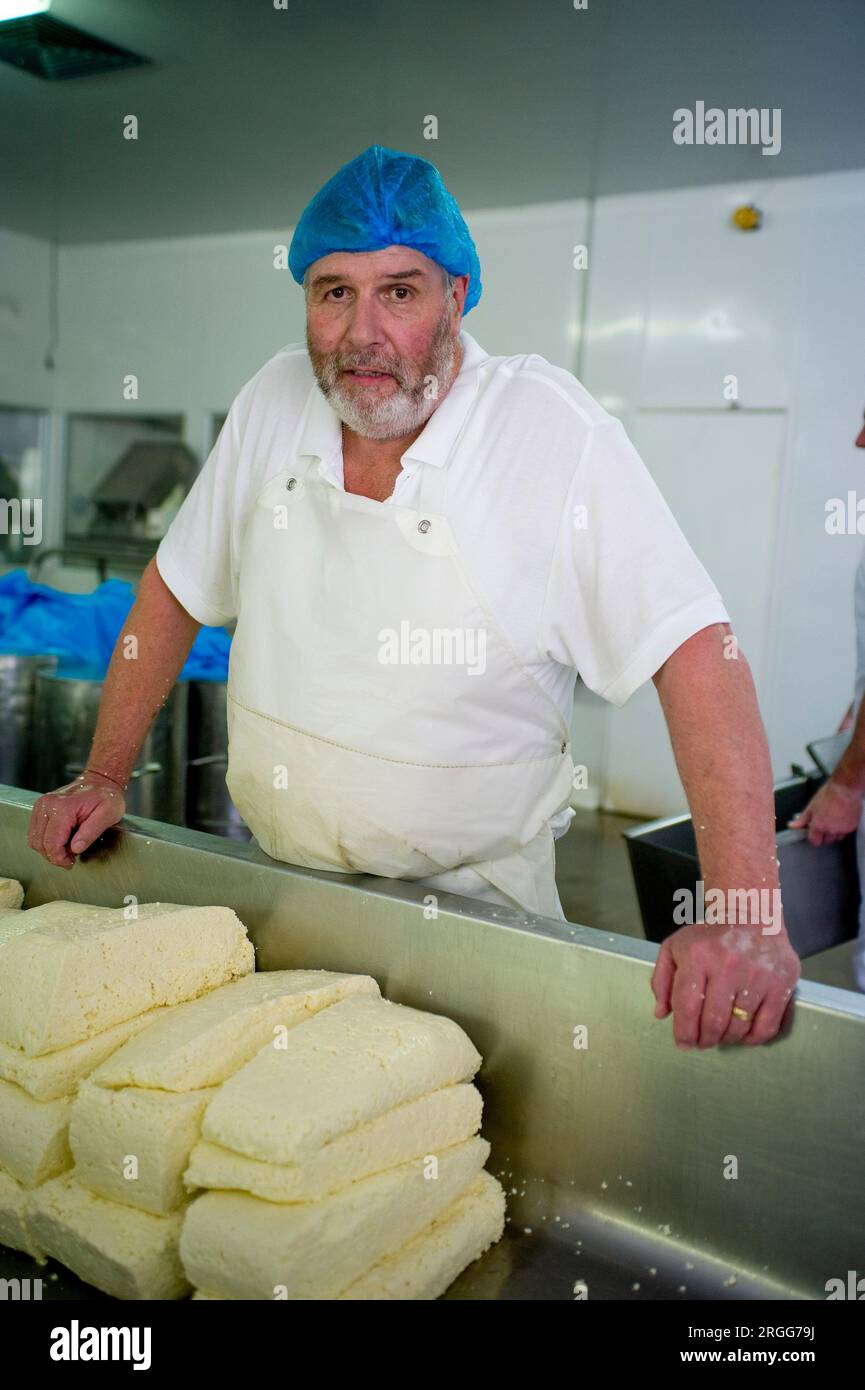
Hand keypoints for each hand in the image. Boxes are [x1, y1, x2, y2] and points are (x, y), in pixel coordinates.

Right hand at [27, 771, 125, 868]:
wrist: (100, 781)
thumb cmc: (106, 796)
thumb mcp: (108, 815)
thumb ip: (91, 832)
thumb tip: (75, 848)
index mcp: (62, 807)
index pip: (51, 843)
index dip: (59, 858)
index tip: (70, 863)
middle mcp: (47, 804)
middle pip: (39, 843)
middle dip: (54, 856)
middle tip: (70, 859)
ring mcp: (41, 805)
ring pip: (34, 839)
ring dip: (48, 849)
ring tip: (67, 849)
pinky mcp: (40, 808)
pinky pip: (35, 832)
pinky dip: (45, 841)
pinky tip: (61, 840)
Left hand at [651, 921, 800, 1048]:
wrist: (751, 913)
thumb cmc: (710, 936)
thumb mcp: (675, 947)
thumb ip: (662, 980)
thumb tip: (661, 1013)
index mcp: (698, 956)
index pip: (687, 1007)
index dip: (684, 1033)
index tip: (684, 1043)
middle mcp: (728, 965)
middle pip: (713, 1022)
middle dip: (704, 1039)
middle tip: (702, 1042)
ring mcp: (757, 975)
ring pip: (739, 1027)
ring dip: (727, 1038)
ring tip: (721, 1034)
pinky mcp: (781, 983)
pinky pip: (767, 1026)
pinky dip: (753, 1038)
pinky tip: (744, 1033)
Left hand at [787, 779, 862, 844]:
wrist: (845, 788)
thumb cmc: (829, 794)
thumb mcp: (812, 806)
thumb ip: (802, 819)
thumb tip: (793, 825)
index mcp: (818, 825)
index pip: (814, 841)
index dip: (813, 837)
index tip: (814, 833)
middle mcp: (830, 830)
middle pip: (826, 840)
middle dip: (824, 834)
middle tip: (824, 823)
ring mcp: (842, 829)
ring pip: (836, 838)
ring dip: (834, 832)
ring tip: (833, 819)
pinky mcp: (851, 827)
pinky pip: (846, 833)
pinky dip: (843, 828)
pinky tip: (841, 818)